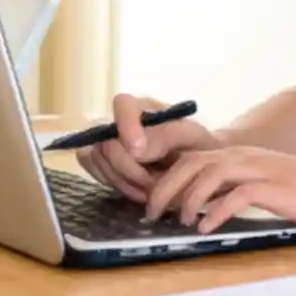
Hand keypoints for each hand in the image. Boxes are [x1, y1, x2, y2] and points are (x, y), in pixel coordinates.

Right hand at [76, 93, 224, 203]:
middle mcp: (122, 122)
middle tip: (153, 182)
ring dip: (125, 181)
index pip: (123, 105)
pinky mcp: (104, 162)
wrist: (197, 167)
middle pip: (106, 143)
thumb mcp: (191, 138)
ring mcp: (109, 142)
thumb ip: (166, 137)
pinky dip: (118, 186)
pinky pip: (97, 174)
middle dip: (129, 169)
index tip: (139, 152)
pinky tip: (139, 190)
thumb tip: (136, 150)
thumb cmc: (197, 146)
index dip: (126, 127)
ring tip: (151, 188)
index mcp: (144, 108)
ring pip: (99, 161)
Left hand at [143, 146, 295, 233]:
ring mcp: (259, 170)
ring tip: (178, 221)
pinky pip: (236, 196)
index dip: (167, 177)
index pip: (192, 158)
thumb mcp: (265, 183)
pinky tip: (207, 227)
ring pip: (209, 174)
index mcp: (241, 155)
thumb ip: (236, 187)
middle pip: (192, 163)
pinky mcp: (274, 188)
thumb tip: (205, 204)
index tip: (153, 200)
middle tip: (151, 212)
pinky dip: (215, 211)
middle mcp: (246, 157)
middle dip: (165, 186)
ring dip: (187, 198)